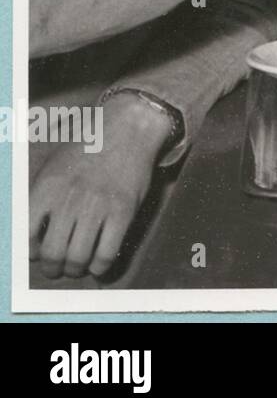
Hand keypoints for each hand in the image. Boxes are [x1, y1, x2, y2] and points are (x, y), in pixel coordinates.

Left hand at [29, 95, 171, 278]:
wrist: (128, 128)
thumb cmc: (89, 147)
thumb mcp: (54, 166)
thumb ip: (41, 198)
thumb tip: (33, 233)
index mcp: (46, 188)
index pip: (26, 236)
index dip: (31, 252)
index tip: (38, 253)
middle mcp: (69, 200)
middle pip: (53, 254)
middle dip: (53, 267)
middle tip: (58, 267)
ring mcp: (98, 206)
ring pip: (78, 258)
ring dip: (76, 269)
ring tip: (78, 266)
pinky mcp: (123, 211)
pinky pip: (107, 253)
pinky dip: (101, 266)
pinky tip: (100, 262)